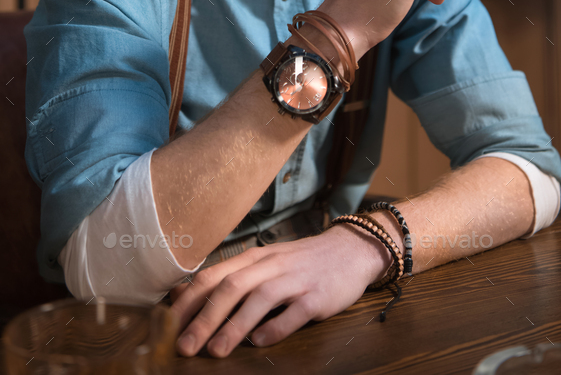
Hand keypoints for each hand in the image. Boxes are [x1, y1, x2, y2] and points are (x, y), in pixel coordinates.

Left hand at [170, 226, 380, 357]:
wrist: (351, 250)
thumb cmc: (301, 262)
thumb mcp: (266, 262)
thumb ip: (234, 277)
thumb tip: (190, 295)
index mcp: (254, 258)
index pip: (213, 276)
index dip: (189, 301)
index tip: (168, 326)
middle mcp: (271, 265)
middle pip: (231, 287)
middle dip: (204, 318)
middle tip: (184, 347)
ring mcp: (295, 280)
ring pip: (258, 299)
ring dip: (234, 326)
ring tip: (215, 351)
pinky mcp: (317, 296)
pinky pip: (294, 312)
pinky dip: (276, 327)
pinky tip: (261, 342)